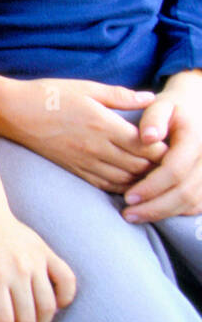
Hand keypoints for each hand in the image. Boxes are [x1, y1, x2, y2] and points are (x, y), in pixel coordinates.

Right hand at [0, 77, 165, 191]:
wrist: (14, 112)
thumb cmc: (49, 95)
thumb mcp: (87, 87)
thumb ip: (120, 96)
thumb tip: (149, 99)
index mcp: (103, 125)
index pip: (143, 144)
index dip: (160, 147)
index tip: (167, 141)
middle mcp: (95, 148)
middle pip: (137, 165)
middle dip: (155, 164)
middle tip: (164, 159)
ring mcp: (83, 162)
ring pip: (122, 179)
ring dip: (140, 178)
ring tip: (150, 171)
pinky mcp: (73, 170)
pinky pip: (103, 185)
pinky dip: (120, 186)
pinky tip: (127, 181)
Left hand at [122, 71, 201, 221]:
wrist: (197, 109)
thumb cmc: (173, 109)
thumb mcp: (162, 105)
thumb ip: (154, 117)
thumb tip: (148, 137)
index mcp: (196, 139)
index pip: (175, 171)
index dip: (151, 187)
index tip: (128, 196)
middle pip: (184, 192)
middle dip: (154, 207)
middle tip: (127, 214)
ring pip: (191, 203)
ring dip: (162, 213)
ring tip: (135, 216)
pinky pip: (197, 205)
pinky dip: (175, 211)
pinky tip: (154, 212)